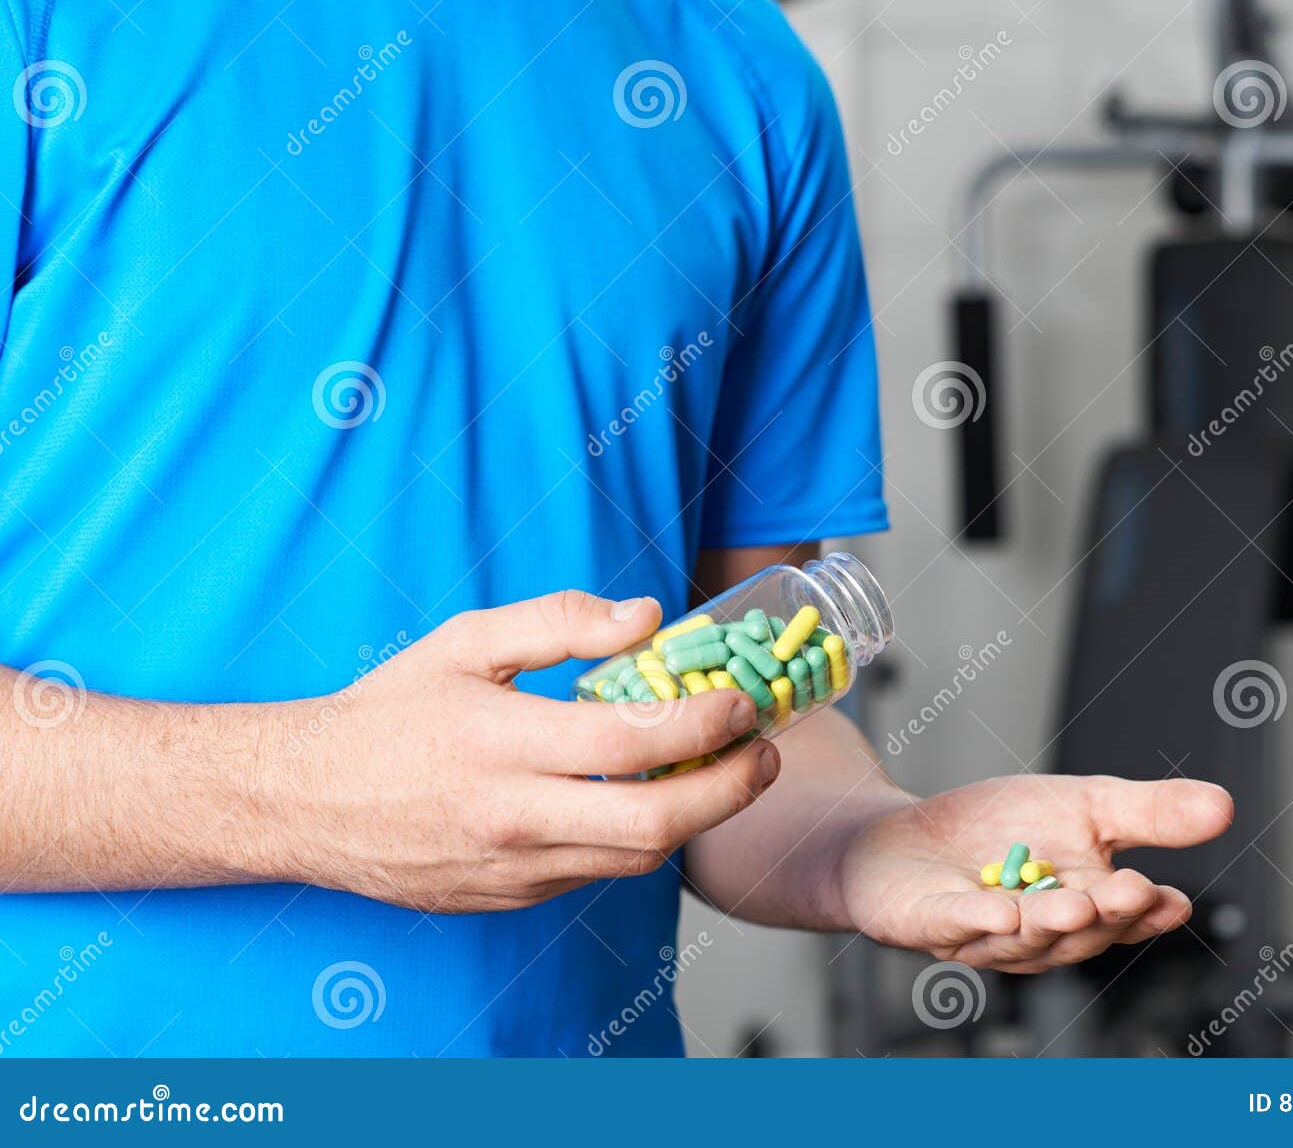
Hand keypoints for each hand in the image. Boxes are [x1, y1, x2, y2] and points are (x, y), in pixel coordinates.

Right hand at [261, 591, 779, 913]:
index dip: (707, 724)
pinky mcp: (510, 899)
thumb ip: (559, 622)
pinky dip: (636, 838)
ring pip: (635, 857)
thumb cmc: (389, 712)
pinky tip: (649, 798)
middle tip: (764, 755)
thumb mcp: (465, 644)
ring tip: (722, 773)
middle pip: (655, 823)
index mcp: (503, 743)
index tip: (742, 702)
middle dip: (732, 790)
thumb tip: (647, 616)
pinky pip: (596, 872)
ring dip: (695, 818)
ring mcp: (513, 869)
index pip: (633, 742)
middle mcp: (513, 816)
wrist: (305, 802)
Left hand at [836, 774, 1231, 971]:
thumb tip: (1224, 805)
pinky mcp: (927, 923)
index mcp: (1083, 907)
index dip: (1147, 913)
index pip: (1124, 917)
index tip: (1173, 900)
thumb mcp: (1083, 804)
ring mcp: (982, 936)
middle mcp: (1037, 934)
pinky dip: (975, 922)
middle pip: (1079, 932)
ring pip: (1023, 936)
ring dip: (1050, 923)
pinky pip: (954, 927)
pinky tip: (997, 912)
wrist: (901, 836)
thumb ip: (1149, 813)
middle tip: (1131, 891)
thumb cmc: (995, 828)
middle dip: (1105, 914)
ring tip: (1075, 903)